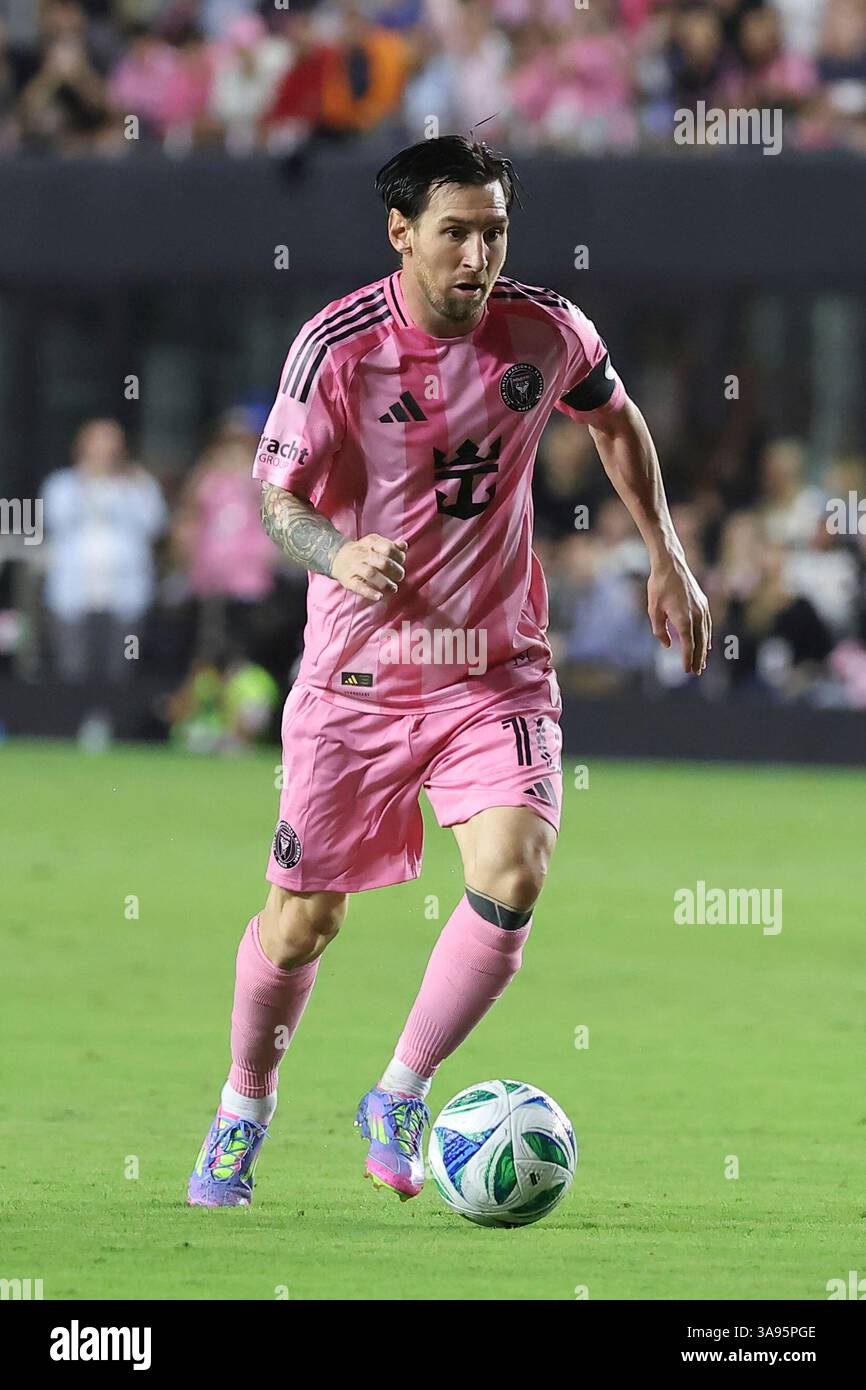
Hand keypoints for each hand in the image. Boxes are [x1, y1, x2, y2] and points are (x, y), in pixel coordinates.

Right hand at [331, 534, 407, 603]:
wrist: (336, 557)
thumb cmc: (362, 552)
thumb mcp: (375, 545)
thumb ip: (391, 546)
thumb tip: (404, 546)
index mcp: (370, 543)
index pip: (388, 548)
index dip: (398, 556)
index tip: (401, 563)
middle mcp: (361, 554)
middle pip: (382, 562)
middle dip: (395, 570)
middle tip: (400, 576)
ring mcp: (353, 567)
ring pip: (371, 573)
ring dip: (385, 583)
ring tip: (393, 588)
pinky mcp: (348, 580)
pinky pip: (358, 586)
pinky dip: (369, 592)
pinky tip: (379, 596)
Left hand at [647, 553, 711, 674]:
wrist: (671, 565)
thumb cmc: (658, 587)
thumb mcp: (653, 610)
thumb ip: (659, 630)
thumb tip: (668, 645)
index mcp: (683, 618)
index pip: (688, 645)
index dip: (687, 659)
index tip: (687, 670)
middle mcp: (696, 615)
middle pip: (699, 642)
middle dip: (698, 659)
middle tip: (696, 672)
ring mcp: (702, 609)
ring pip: (705, 634)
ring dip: (704, 650)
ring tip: (702, 663)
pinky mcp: (703, 603)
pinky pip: (707, 624)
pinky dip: (707, 636)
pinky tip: (706, 644)